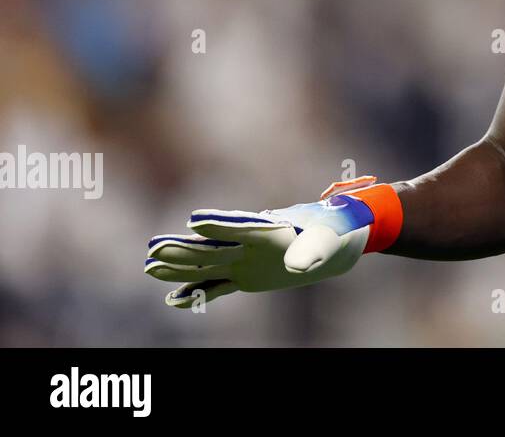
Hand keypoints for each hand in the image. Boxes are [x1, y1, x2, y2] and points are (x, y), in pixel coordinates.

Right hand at [146, 177, 379, 308]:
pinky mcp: (247, 277)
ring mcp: (246, 260)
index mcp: (271, 228)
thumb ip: (311, 252)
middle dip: (185, 248)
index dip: (221, 225)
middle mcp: (252, 244)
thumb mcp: (327, 242)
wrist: (337, 240)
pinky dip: (197, 292)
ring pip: (208, 264)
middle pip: (214, 246)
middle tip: (155, 247)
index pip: (242, 226)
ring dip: (181, 267)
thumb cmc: (334, 232)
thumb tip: (298, 265)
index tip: (196, 221)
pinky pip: (217, 286)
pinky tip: (174, 299)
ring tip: (150, 266)